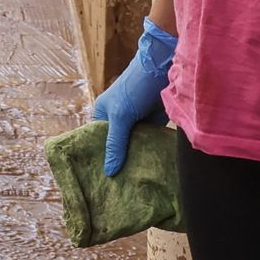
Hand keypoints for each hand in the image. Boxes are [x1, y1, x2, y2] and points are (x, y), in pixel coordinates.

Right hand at [92, 17, 177, 176]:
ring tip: (135, 187)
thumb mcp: (121, 116)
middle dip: (118, 162)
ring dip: (135, 160)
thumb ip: (116, 144)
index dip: (98, 159)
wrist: (163, 69)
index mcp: (102, 115)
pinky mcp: (153, 124)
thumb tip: (108, 172)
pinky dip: (150, 154)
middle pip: (116, 146)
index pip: (96, 142)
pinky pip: (149, 143)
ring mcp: (136, 123)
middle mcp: (117, 121)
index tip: (100, 181)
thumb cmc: (134, 88)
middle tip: (119, 190)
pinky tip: (151, 171)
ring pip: (133, 147)